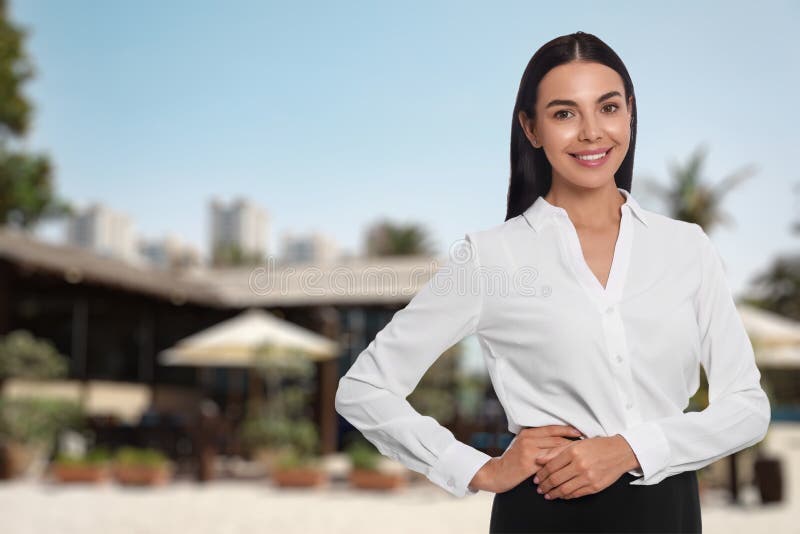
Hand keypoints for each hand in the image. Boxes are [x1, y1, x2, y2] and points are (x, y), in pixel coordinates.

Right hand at [468, 425, 583, 493]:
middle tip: (586, 444)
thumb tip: (557, 437)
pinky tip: (569, 467)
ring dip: (569, 453)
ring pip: (554, 450)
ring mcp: (528, 451)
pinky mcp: (528, 464)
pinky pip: (549, 463)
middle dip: (572, 441)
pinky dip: (560, 465)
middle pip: (556, 438)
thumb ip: (536, 439)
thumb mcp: (522, 444)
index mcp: (527, 433)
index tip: (580, 432)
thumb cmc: (513, 459)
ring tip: (581, 455)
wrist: (498, 473)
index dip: (567, 429)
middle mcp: (528, 439)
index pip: (551, 428)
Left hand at [532, 434, 639, 499]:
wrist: (620, 452)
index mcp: (573, 451)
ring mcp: (588, 477)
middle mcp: (580, 465)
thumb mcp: (575, 443)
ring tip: (547, 494)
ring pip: (565, 489)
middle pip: (556, 479)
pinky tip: (561, 495)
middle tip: (539, 488)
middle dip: (545, 485)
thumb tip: (539, 459)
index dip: (541, 474)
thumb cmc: (597, 446)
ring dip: (553, 493)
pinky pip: (576, 494)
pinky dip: (566, 496)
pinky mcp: (595, 486)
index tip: (536, 478)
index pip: (551, 466)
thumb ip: (556, 451)